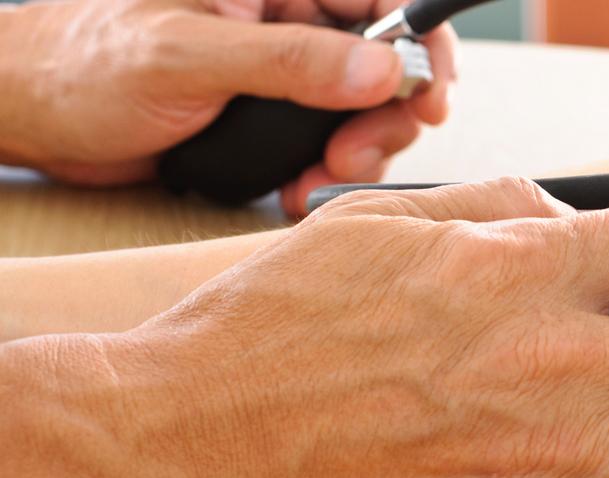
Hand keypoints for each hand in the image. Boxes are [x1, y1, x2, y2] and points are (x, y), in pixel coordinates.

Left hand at [0, 0, 456, 213]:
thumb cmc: (90, 63)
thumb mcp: (189, 56)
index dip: (422, 44)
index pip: (379, 1)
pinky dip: (327, 175)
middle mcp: (287, 22)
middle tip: (358, 155)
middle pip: (384, 62)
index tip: (432, 96)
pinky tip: (303, 192)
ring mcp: (283, 72)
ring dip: (359, 153)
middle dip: (387, 115)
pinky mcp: (272, 117)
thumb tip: (379, 69)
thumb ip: (287, 61)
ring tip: (323, 180)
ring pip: (363, 110)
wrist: (41, 114)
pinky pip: (328, 144)